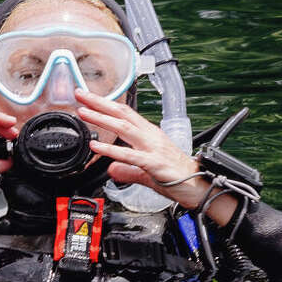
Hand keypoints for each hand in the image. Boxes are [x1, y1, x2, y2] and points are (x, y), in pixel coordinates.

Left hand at [77, 91, 238, 224]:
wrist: (201, 187)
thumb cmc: (178, 178)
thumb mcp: (145, 173)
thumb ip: (127, 170)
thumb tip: (112, 169)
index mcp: (149, 135)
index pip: (124, 114)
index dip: (106, 104)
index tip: (88, 97)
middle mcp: (151, 137)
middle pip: (122, 114)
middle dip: (99, 103)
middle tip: (80, 94)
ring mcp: (153, 148)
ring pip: (124, 128)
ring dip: (101, 119)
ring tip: (83, 113)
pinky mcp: (154, 163)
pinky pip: (129, 155)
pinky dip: (111, 149)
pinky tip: (96, 146)